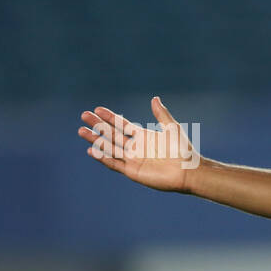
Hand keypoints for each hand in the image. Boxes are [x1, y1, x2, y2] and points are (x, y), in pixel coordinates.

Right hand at [77, 96, 199, 191]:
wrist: (188, 171)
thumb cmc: (183, 150)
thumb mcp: (171, 128)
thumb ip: (161, 114)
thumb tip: (154, 98)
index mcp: (143, 137)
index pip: (122, 125)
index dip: (109, 117)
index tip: (97, 109)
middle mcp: (136, 148)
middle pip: (112, 135)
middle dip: (97, 126)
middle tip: (83, 116)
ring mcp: (133, 160)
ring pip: (109, 148)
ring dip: (96, 140)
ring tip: (81, 131)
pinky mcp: (133, 172)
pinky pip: (114, 164)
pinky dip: (103, 157)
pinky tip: (92, 150)